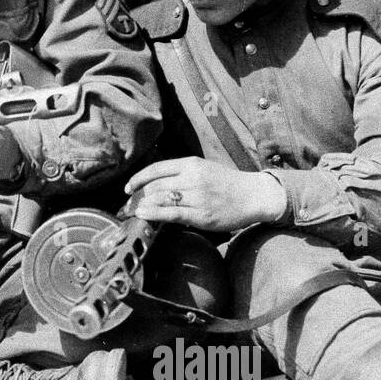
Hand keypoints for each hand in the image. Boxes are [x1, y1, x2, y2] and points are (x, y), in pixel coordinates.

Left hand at [125, 157, 286, 233]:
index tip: (126, 188)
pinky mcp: (202, 214)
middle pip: (154, 186)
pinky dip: (154, 214)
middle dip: (136, 196)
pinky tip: (143, 215)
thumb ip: (181, 173)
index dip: (137, 179)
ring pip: (161, 199)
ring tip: (132, 212)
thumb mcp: (204, 168)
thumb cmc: (227, 183)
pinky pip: (172, 214)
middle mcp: (193, 178)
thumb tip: (153, 183)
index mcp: (191, 164)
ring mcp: (197, 196)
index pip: (156, 169)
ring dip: (142, 206)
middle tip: (126, 205)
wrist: (254, 195)